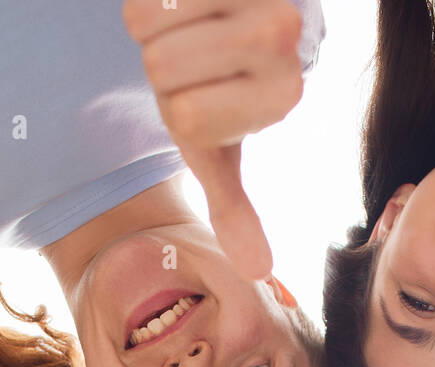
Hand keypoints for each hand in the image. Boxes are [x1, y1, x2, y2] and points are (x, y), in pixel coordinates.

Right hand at [122, 0, 305, 277]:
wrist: (241, 8)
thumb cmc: (221, 85)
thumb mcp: (224, 148)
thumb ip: (234, 209)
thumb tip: (257, 272)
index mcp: (283, 91)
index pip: (184, 118)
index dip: (176, 107)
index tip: (205, 94)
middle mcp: (281, 35)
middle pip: (161, 69)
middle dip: (163, 65)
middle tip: (195, 57)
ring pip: (150, 24)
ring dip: (154, 26)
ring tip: (189, 24)